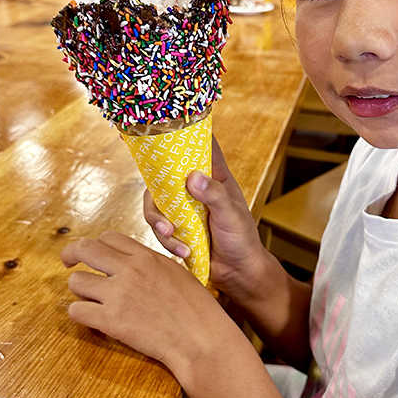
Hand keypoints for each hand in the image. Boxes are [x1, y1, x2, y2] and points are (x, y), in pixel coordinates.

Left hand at [61, 230, 230, 373]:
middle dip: (71, 254)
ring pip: (76, 281)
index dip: (97, 245)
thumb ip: (152, 265)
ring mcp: (118, 294)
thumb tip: (134, 263)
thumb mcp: (177, 273)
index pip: (108, 238)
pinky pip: (76, 311)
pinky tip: (92, 319)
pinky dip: (81, 315)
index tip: (92, 254)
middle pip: (85, 249)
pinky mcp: (110, 321)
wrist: (200, 340)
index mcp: (146, 257)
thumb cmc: (197, 310)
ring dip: (80, 291)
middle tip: (68, 263)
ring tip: (91, 300)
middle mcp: (129, 270)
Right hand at [144, 138, 270, 304]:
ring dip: (159, 222)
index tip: (157, 124)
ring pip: (156, 204)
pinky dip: (167, 239)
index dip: (179, 132)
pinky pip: (159, 227)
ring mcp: (184, 207)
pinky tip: (183, 251)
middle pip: (164, 174)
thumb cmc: (241, 238)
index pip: (197, 145)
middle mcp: (196, 187)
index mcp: (214, 175)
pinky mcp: (176, 226)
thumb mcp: (230, 214)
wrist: (237, 273)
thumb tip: (193, 177)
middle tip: (161, 208)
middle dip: (156, 190)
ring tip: (172, 236)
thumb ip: (214, 196)